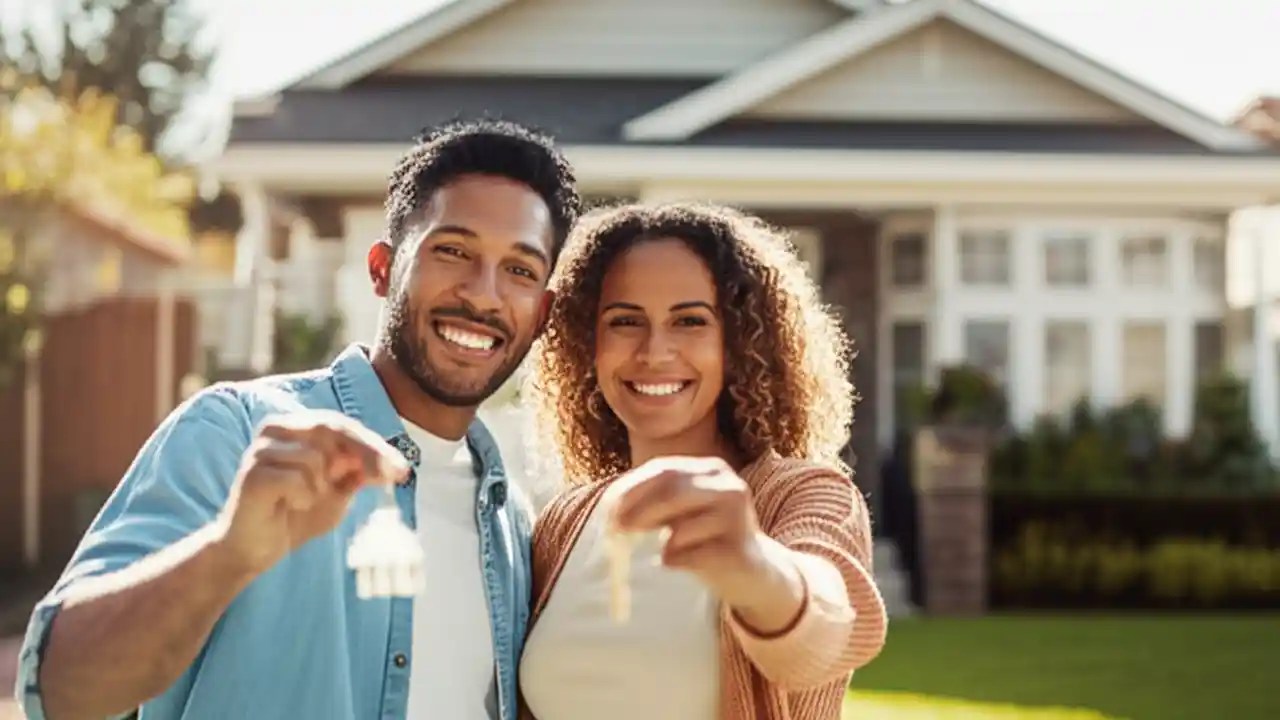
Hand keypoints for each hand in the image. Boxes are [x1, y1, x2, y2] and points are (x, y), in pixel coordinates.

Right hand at [216, 410, 409, 575]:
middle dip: (368, 453)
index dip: (374, 445)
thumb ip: (359, 472)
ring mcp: (261, 450)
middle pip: (332, 429)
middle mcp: (275, 430)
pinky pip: (297, 479)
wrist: (254, 551)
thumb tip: (390, 461)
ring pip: (316, 458)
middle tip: (395, 476)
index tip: (402, 470)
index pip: (341, 426)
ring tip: (304, 501)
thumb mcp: (338, 492)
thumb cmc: (295, 517)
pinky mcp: (252, 474)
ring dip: (321, 487)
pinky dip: (303, 497)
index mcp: (296, 429)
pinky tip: (289, 506)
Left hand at [609, 456, 801, 621]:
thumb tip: (612, 510)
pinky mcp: (738, 551)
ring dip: (661, 542)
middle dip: (638, 513)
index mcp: (714, 470)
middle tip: (616, 531)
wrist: (754, 571)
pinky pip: (691, 557)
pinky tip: (675, 562)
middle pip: (672, 492)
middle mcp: (730, 488)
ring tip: (663, 550)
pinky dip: (674, 561)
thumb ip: (656, 502)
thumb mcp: (684, 511)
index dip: (632, 488)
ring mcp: (739, 519)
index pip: (665, 470)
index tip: (608, 509)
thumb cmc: (708, 537)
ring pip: (681, 529)